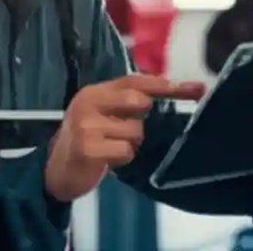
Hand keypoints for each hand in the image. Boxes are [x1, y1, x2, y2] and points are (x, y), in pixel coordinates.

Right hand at [45, 74, 205, 201]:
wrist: (56, 169)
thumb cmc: (87, 139)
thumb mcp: (102, 114)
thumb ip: (128, 102)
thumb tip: (172, 90)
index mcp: (95, 91)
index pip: (136, 81)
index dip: (167, 85)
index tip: (197, 88)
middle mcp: (89, 102)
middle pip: (138, 101)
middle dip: (140, 118)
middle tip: (126, 129)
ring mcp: (87, 125)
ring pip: (135, 131)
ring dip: (130, 143)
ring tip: (111, 147)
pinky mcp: (87, 148)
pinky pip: (126, 151)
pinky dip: (123, 158)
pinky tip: (107, 159)